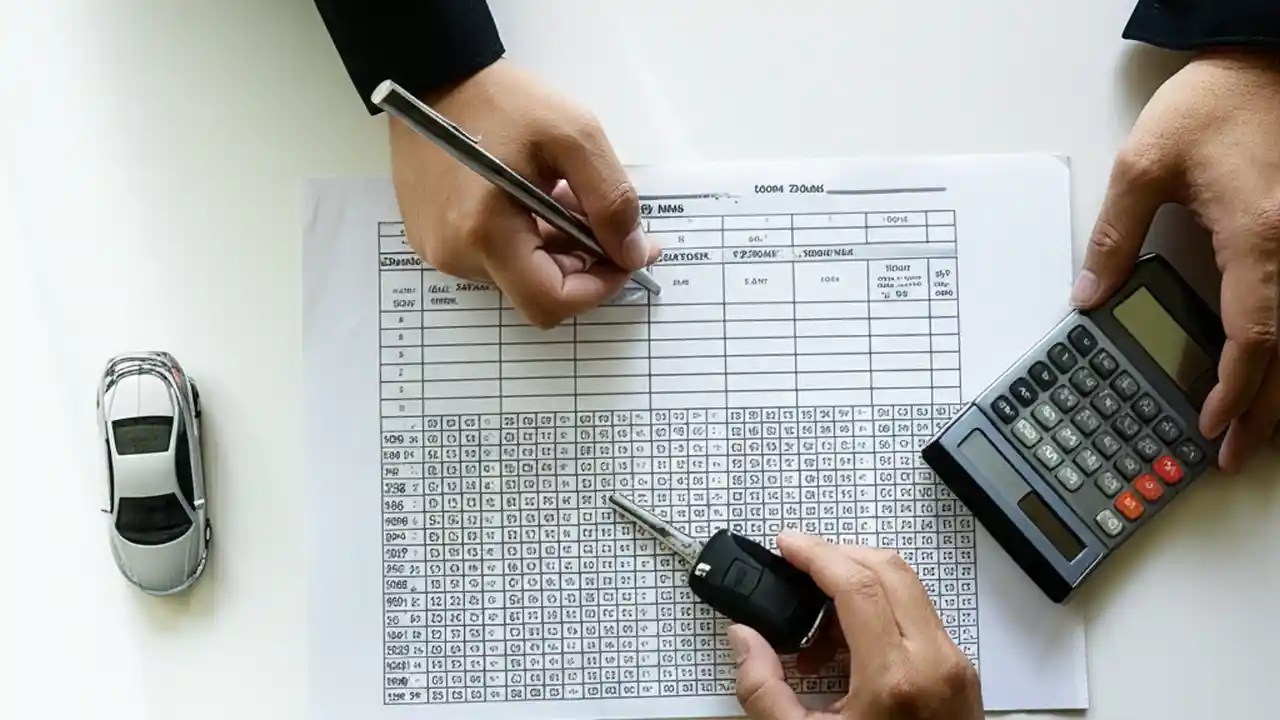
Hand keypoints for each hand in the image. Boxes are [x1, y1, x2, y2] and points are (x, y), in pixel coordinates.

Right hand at [388, 59, 660, 327]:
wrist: (436, 77)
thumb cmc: (503, 100)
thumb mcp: (575, 135)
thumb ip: (612, 199)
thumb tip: (633, 254)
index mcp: (484, 232)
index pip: (551, 302)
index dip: (600, 287)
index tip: (626, 255)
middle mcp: (454, 254)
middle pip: (537, 294)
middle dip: (581, 265)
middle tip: (600, 219)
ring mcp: (439, 250)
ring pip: (519, 278)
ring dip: (555, 250)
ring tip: (562, 198)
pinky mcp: (433, 239)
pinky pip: (495, 260)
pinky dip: (527, 241)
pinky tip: (535, 200)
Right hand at [730, 532, 981, 719]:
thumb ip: (763, 690)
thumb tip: (744, 640)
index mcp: (896, 678)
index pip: (858, 583)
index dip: (817, 553)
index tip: (789, 545)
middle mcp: (935, 663)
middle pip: (889, 569)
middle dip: (839, 556)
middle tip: (799, 564)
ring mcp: (954, 667)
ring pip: (909, 587)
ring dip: (860, 584)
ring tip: (816, 622)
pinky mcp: (961, 675)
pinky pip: (920, 617)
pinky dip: (881, 611)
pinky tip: (847, 645)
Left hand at [1070, 50, 1279, 471]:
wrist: (1263, 58)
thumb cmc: (1214, 102)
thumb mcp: (1144, 165)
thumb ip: (1114, 237)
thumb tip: (1090, 297)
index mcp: (1258, 236)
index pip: (1251, 334)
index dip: (1232, 389)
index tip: (1210, 426)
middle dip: (1265, 408)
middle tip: (1238, 453)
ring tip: (1258, 428)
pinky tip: (1274, 370)